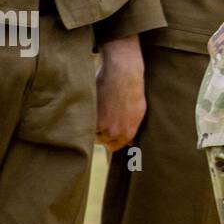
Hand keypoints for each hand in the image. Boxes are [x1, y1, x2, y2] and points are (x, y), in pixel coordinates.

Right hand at [96, 35, 145, 152]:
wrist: (124, 76)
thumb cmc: (132, 91)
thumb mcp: (138, 112)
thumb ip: (132, 128)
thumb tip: (129, 144)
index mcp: (127, 133)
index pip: (114, 147)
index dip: (110, 139)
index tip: (107, 132)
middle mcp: (115, 133)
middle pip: (101, 140)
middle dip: (101, 131)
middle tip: (103, 116)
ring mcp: (102, 126)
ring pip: (92, 132)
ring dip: (93, 124)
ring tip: (100, 109)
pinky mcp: (92, 117)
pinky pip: (85, 124)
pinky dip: (87, 117)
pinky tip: (95, 106)